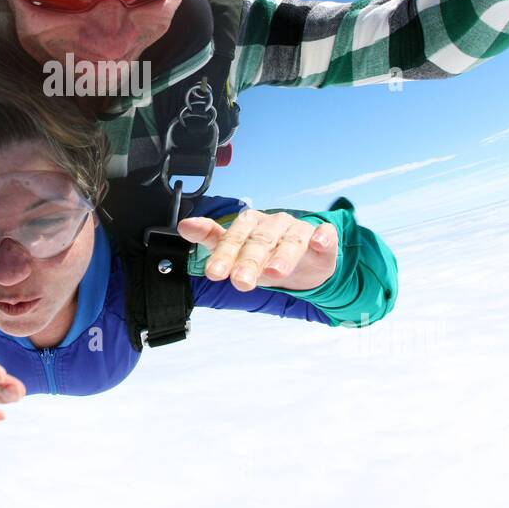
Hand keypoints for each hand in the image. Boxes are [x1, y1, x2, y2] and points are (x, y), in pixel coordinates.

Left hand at [178, 210, 339, 291]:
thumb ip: (211, 238)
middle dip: (249, 262)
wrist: (303, 262)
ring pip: (291, 240)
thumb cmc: (264, 255)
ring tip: (274, 273)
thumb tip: (183, 226)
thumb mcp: (236, 250)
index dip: (224, 255)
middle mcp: (274, 224)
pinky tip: (319, 242)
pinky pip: (325, 235)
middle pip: (260, 242)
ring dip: (283, 255)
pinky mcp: (323, 239)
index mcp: (250, 225)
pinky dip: (323, 237)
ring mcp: (299, 230)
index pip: (235, 238)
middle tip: (241, 282)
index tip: (214, 274)